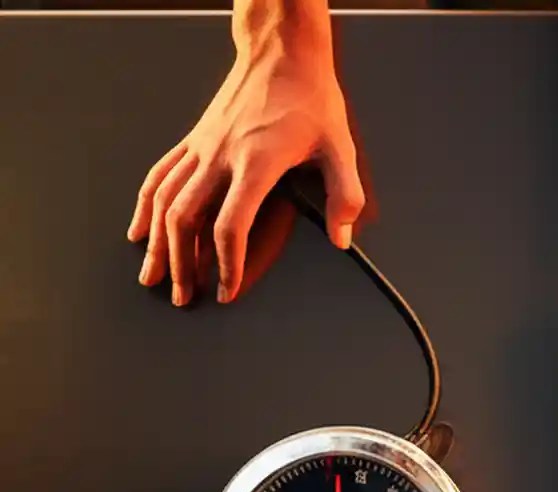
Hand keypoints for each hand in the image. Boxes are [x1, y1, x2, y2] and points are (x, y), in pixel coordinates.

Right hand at [127, 27, 363, 305]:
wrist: (283, 54)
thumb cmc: (312, 99)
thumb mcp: (339, 147)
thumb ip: (343, 194)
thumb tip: (342, 238)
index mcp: (255, 162)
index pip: (230, 224)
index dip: (226, 263)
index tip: (227, 291)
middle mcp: (220, 155)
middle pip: (186, 218)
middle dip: (183, 264)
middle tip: (186, 297)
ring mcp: (202, 146)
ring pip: (164, 200)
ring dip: (157, 243)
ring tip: (154, 278)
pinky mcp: (195, 139)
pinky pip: (160, 175)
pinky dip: (145, 206)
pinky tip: (139, 231)